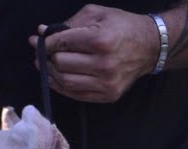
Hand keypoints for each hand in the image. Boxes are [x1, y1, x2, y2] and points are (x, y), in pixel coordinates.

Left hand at [32, 5, 162, 103]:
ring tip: (48, 65)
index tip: (37, 41)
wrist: (150, 47)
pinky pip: (77, 94)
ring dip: (52, 74)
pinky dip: (62, 87)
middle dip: (46, 58)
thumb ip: (68, 24)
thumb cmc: (123, 26)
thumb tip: (42, 32)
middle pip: (61, 64)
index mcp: (100, 40)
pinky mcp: (109, 95)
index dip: (45, 43)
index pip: (61, 44)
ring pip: (66, 82)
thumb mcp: (97, 14)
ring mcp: (107, 82)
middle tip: (41, 53)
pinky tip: (58, 77)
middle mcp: (104, 64)